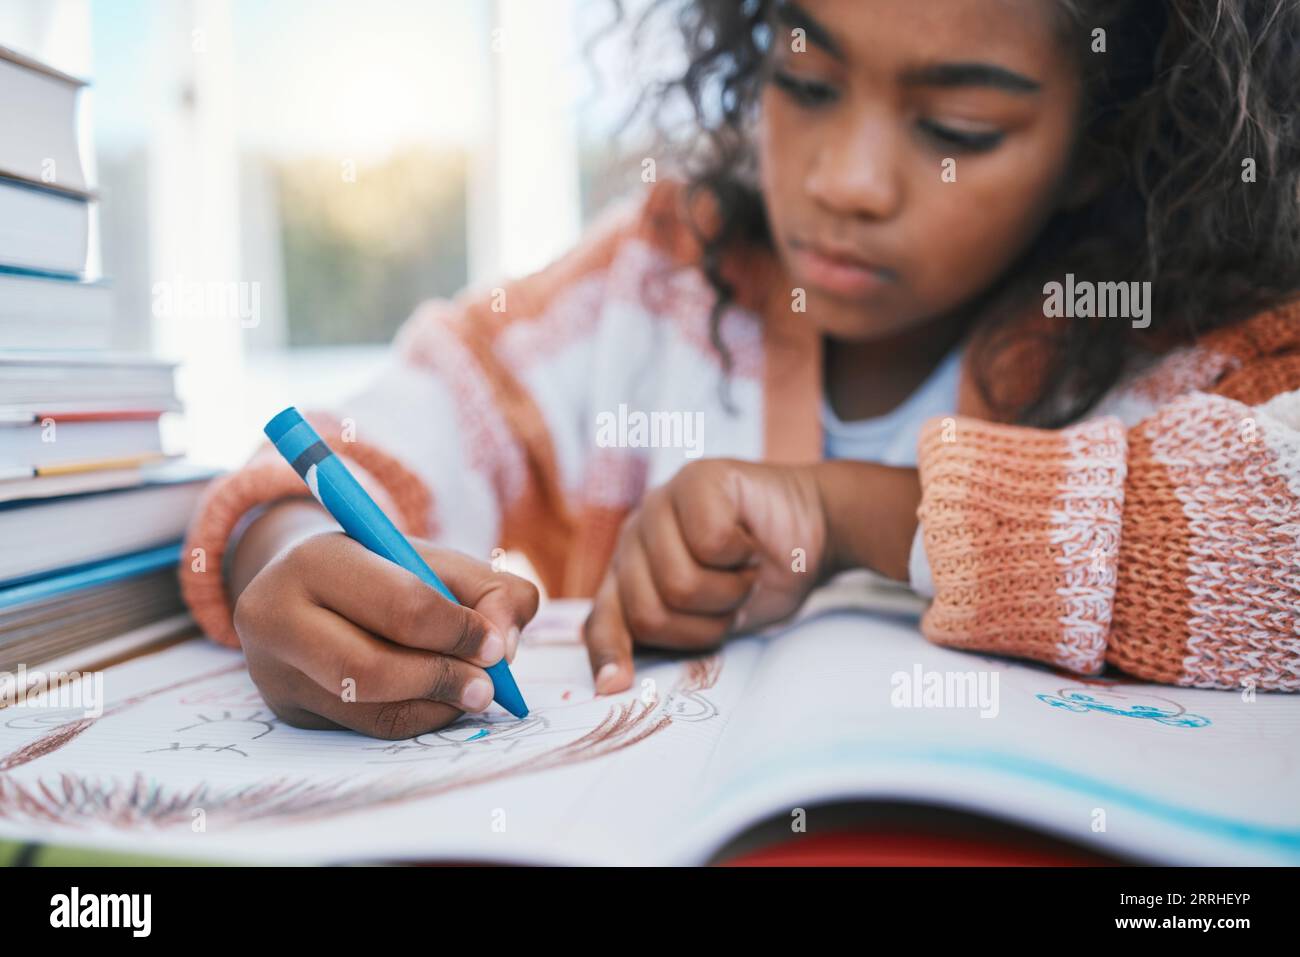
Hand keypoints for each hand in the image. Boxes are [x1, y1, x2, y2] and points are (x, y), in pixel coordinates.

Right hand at [233, 531, 538, 738]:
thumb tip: (505, 647)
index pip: (400, 607)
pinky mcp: (288, 711)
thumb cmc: (381, 569)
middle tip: (488, 687)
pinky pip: (364, 728)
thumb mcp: (435, 558)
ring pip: (368, 708)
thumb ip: (490, 588)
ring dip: (434, 706)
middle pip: (370, 669)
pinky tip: (439, 702)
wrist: (302, 585)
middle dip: (442, 679)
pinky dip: (415, 718)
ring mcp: (275, 671)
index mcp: (316, 560)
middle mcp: (278, 617)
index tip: (496, 646)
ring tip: (470, 692)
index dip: (459, 631)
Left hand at [581, 459, 830, 693]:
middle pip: (649, 615)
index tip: (614, 687)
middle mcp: (633, 538)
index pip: (603, 620)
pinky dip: (742, 553)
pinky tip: (748, 539)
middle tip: (733, 598)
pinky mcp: (693, 479)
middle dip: (706, 623)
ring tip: (742, 570)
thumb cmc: (761, 577)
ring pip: (679, 585)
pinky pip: (711, 544)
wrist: (815, 529)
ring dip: (728, 591)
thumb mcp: (712, 618)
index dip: (609, 654)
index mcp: (629, 575)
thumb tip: (614, 683)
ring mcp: (659, 504)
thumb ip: (666, 633)